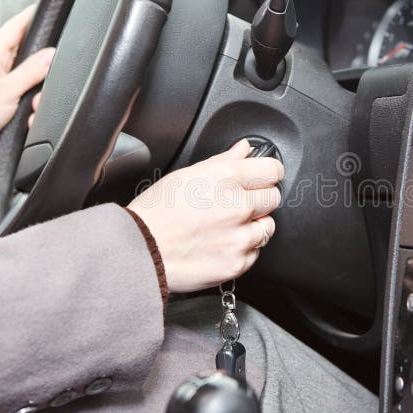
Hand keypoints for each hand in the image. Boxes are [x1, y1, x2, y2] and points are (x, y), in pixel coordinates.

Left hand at [0, 6, 55, 165]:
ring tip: (30, 110)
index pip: (15, 27)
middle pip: (32, 54)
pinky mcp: (8, 100)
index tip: (47, 5)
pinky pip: (31, 98)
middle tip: (46, 83)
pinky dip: (33, 109)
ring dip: (38, 96)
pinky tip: (28, 119)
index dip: (31, 15)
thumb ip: (30, 72)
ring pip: (35, 80)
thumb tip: (52, 54)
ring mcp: (4, 84)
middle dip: (44, 70)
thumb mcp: (5, 92)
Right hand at [128, 139, 282, 292]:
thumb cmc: (156, 212)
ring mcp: (240, 237)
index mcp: (226, 178)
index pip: (272, 170)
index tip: (263, 178)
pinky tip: (220, 244)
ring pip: (267, 227)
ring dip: (253, 226)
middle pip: (273, 198)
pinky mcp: (238, 262)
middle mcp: (238, 206)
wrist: (139, 251)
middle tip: (236, 205)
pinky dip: (243, 249)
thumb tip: (244, 150)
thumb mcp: (187, 175)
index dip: (267, 173)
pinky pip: (255, 252)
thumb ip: (223, 161)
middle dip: (259, 199)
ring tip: (225, 227)